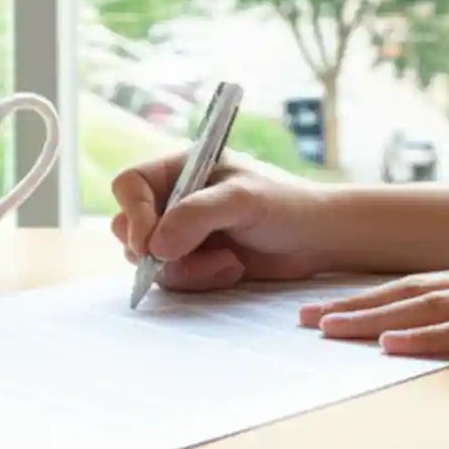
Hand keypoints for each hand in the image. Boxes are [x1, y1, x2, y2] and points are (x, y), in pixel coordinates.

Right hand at [111, 153, 328, 290]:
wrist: (318, 239)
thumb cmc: (287, 205)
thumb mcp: (242, 200)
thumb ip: (196, 215)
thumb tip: (155, 245)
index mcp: (182, 168)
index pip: (130, 185)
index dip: (134, 214)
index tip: (150, 244)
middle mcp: (176, 198)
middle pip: (130, 228)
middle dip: (157, 251)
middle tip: (184, 257)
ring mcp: (183, 232)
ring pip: (150, 260)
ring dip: (186, 269)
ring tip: (228, 262)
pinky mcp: (195, 261)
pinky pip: (174, 279)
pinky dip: (200, 280)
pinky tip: (232, 269)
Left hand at [299, 259, 448, 362]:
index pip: (422, 283)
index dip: (372, 295)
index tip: (329, 306)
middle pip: (410, 289)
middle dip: (353, 304)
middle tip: (302, 319)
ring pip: (428, 305)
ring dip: (373, 319)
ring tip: (327, 330)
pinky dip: (426, 336)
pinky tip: (392, 344)